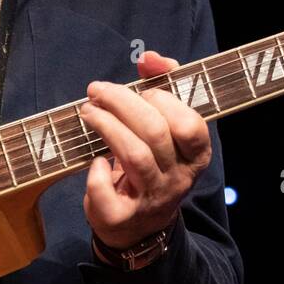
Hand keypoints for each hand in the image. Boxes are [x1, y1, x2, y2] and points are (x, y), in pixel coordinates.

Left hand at [80, 49, 211, 251]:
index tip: (140, 90)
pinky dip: (95, 172)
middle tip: (97, 91)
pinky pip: (107, 192)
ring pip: (134, 156)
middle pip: (155, 132)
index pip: (189, 124)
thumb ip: (161, 84)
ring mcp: (151, 199)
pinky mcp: (121, 216)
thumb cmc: (153, 162)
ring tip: (88, 111)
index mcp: (196, 155)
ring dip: (106, 126)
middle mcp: (178, 178)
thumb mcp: (165, 125)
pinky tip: (94, 161)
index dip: (163, 100)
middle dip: (122, 103)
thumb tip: (149, 57)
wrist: (140, 226)